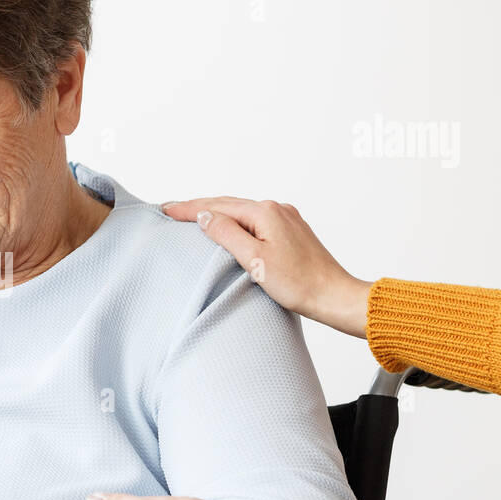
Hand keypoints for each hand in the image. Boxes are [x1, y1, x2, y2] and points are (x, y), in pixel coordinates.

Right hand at [161, 197, 372, 337]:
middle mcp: (277, 209)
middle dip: (199, 206)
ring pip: (242, 211)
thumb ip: (226, 234)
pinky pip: (255, 220)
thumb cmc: (298, 283)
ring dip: (216, 212)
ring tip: (193, 215)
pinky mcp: (292, 232)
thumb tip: (204, 216)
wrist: (334, 296)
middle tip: (171, 209)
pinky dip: (235, 220)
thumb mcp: (254, 260)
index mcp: (265, 212)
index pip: (217, 206)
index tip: (165, 210)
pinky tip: (227, 226)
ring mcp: (286, 219)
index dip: (189, 208)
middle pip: (229, 204)